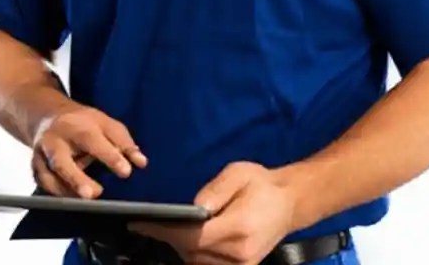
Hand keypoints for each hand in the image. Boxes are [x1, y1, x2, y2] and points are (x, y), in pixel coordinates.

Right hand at [31, 104, 146, 198]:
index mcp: (76, 125)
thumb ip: (124, 142)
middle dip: (76, 179)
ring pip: (47, 177)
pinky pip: (43, 185)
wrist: (47, 116)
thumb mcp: (106, 124)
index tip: (125, 172)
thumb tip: (141, 162)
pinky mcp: (35, 168)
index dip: (110, 157)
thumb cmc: (82, 122)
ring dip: (66, 191)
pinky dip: (57, 194)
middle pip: (61, 162)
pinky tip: (72, 200)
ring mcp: (41, 155)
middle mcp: (55, 141)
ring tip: (86, 201)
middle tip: (95, 194)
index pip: (93, 141)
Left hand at [128, 162, 296, 264]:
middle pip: (192, 252)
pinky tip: (188, 243)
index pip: (193, 235)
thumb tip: (194, 209)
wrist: (289, 202)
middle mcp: (241, 251)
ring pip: (197, 262)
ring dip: (182, 248)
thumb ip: (215, 190)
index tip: (139, 224)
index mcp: (239, 226)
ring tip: (168, 231)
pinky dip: (195, 256)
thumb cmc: (262, 184)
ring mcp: (243, 264)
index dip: (164, 231)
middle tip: (152, 223)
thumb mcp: (238, 173)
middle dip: (170, 237)